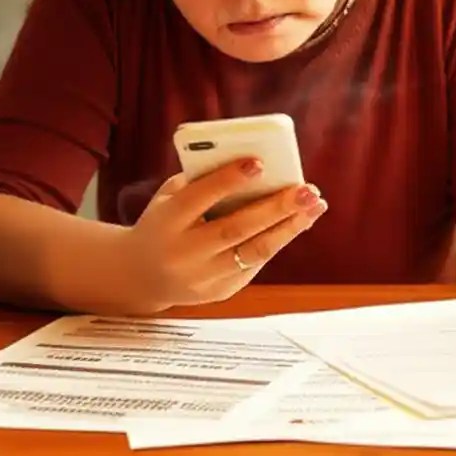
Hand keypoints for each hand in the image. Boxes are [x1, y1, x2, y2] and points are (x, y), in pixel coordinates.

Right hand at [117, 158, 326, 312]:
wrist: (140, 274)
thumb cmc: (163, 222)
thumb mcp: (169, 198)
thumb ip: (201, 181)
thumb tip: (253, 166)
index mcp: (166, 222)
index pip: (197, 199)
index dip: (227, 181)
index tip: (259, 163)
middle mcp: (183, 253)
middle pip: (235, 229)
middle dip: (275, 208)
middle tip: (307, 190)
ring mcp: (203, 277)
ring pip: (253, 252)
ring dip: (289, 228)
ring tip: (315, 206)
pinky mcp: (220, 291)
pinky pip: (255, 264)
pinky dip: (279, 240)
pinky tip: (299, 221)